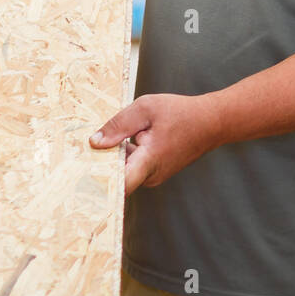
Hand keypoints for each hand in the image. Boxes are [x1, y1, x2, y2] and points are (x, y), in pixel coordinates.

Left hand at [89, 93, 223, 194]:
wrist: (213, 121)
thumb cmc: (182, 113)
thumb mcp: (146, 108)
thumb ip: (118, 125)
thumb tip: (94, 142)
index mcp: (148, 161)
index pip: (119, 186)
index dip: (99, 183)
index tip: (81, 177)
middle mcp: (151, 175)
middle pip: (117, 175)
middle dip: (104, 161)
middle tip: (88, 147)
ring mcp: (155, 176)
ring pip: (126, 169)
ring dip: (119, 154)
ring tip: (119, 135)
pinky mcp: (158, 172)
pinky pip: (136, 166)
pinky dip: (130, 154)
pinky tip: (133, 136)